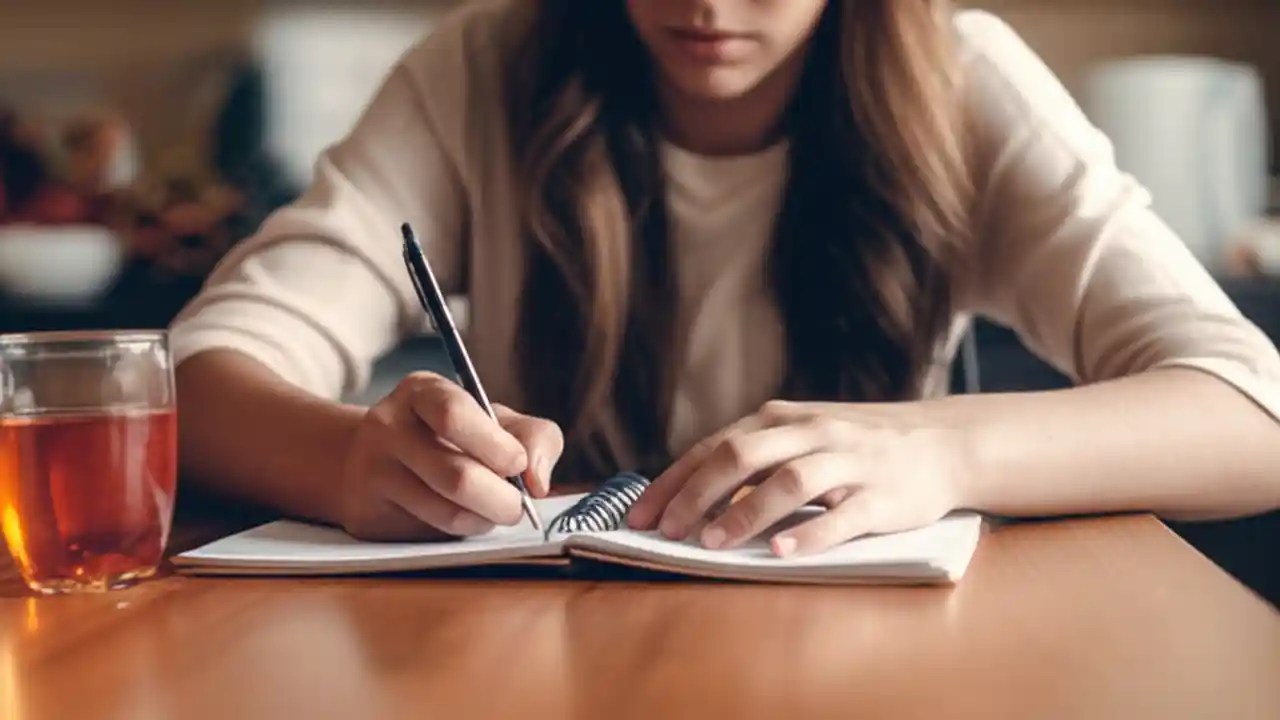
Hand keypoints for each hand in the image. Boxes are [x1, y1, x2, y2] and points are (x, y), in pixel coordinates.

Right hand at [339, 372, 563, 540]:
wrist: (365, 459)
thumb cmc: (449, 436)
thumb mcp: (491, 419)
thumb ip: (533, 436)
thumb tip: (538, 482)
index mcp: (421, 392)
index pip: (454, 415)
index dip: (496, 446)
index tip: (518, 464)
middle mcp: (389, 427)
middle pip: (458, 475)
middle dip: (503, 498)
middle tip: (517, 505)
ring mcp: (374, 473)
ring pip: (447, 513)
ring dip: (485, 519)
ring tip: (493, 510)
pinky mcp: (371, 516)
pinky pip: (432, 534)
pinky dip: (462, 532)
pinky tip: (464, 517)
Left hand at [627, 400, 970, 556]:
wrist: (943, 442)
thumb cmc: (855, 447)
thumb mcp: (800, 436)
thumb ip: (752, 456)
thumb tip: (686, 492)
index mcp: (781, 419)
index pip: (713, 447)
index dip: (672, 483)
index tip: (638, 518)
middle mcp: (810, 432)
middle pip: (741, 456)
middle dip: (696, 495)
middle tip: (666, 533)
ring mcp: (849, 462)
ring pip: (789, 482)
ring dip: (745, 514)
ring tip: (713, 544)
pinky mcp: (884, 495)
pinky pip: (843, 516)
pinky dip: (809, 534)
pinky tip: (780, 553)